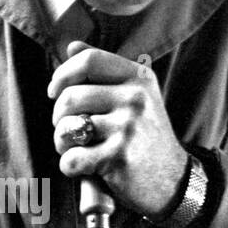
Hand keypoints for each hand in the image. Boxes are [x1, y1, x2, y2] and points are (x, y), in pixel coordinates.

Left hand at [48, 40, 189, 218]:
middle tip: (70, 131)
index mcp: (139, 78)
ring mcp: (128, 128)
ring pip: (66, 129)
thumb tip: (72, 46)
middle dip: (59, 117)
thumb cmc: (146, 137)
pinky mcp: (118, 158)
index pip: (88, 60)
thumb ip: (104, 70)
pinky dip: (70, 167)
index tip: (54, 91)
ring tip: (79, 149)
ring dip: (62, 143)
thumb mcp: (137, 96)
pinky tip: (85, 168)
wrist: (173, 181)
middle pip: (69, 97)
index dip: (62, 75)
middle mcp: (135, 98)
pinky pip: (71, 158)